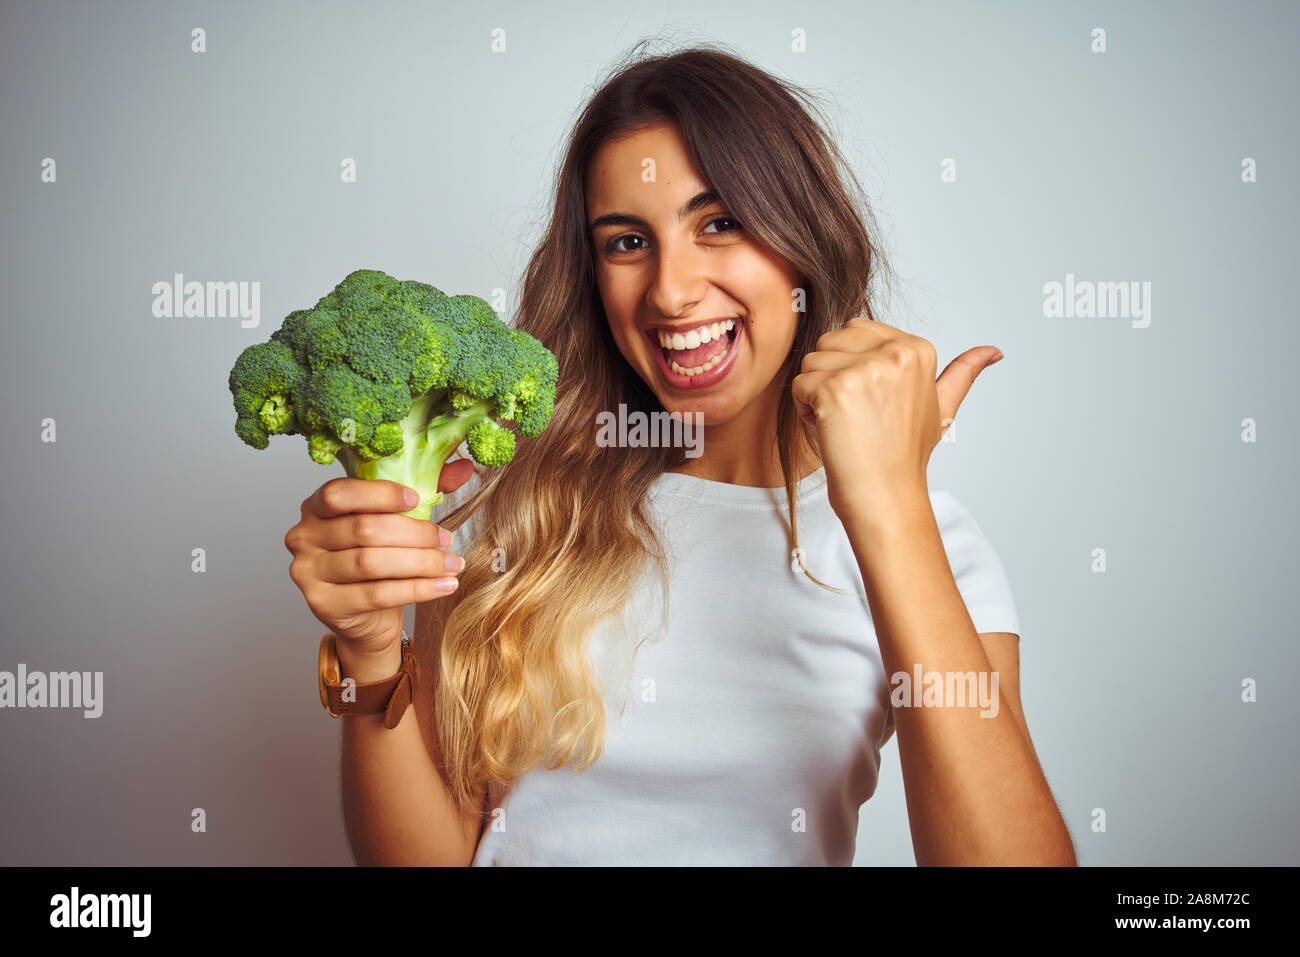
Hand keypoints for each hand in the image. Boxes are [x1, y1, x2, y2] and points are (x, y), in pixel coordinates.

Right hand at [283, 459, 475, 656]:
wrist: (368, 615)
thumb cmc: (380, 557)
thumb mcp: (399, 518)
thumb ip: (426, 488)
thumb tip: (464, 467)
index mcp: (316, 506)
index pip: (340, 493)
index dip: (380, 494)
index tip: (417, 499)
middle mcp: (303, 536)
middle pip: (363, 530)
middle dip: (414, 534)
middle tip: (447, 539)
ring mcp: (308, 573)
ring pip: (371, 563)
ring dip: (421, 563)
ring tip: (452, 564)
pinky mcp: (323, 604)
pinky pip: (377, 595)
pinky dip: (417, 589)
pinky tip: (444, 585)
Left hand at [791, 317, 1002, 519]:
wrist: (886, 495)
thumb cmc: (905, 455)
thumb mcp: (941, 408)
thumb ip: (962, 374)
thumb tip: (994, 352)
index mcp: (918, 348)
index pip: (855, 330)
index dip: (851, 365)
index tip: (870, 400)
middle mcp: (895, 352)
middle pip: (829, 341)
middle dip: (830, 375)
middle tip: (855, 413)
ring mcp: (865, 370)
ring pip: (811, 362)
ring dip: (815, 394)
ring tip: (844, 423)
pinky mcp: (835, 389)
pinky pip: (799, 384)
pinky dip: (804, 410)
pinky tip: (830, 430)